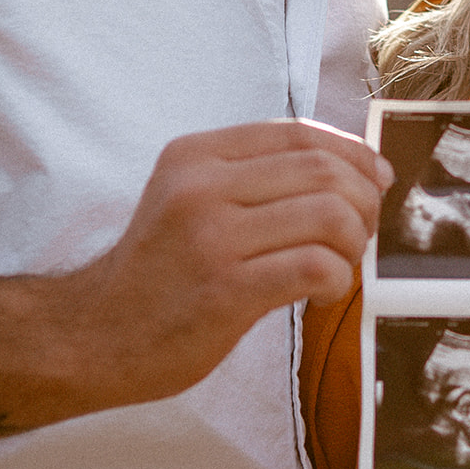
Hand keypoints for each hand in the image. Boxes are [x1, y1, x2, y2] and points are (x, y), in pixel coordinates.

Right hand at [65, 119, 391, 411]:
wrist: (91, 336)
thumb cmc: (157, 271)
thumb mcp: (189, 198)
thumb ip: (252, 177)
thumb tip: (349, 168)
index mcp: (196, 155)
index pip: (298, 133)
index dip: (353, 151)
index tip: (377, 177)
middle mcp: (202, 186)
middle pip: (323, 170)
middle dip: (363, 200)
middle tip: (362, 232)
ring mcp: (212, 238)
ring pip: (329, 215)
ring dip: (355, 243)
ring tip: (341, 265)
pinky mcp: (226, 291)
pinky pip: (314, 267)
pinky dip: (337, 279)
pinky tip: (323, 293)